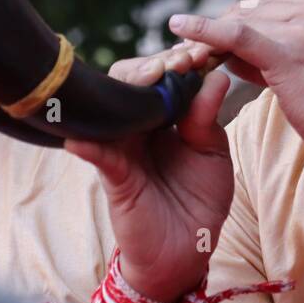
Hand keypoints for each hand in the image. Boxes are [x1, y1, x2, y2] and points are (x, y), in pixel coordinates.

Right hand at [64, 49, 235, 302]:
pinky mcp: (113, 175)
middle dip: (154, 65)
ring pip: (112, 107)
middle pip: (131, 81)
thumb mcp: (212, 154)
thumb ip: (207, 118)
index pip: (162, 77)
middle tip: (181, 59)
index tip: (204, 50)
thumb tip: (215, 77)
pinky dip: (89, 142)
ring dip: (129, 88)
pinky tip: (88, 132)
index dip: (179, 61)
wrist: (188, 252)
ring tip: (151, 76)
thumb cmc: (199, 200)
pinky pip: (97, 154)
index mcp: (164, 117)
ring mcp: (122, 148)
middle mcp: (138, 126)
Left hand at [167, 0, 303, 170]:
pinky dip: (204, 31)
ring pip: (244, 23)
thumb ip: (278, 53)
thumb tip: (232, 51)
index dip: (242, 23)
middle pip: (256, 11)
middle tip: (193, 48)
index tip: (217, 39)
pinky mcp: (290, 52)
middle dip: (224, 29)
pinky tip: (179, 28)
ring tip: (184, 53)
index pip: (274, 6)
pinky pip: (237, 35)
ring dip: (212, 38)